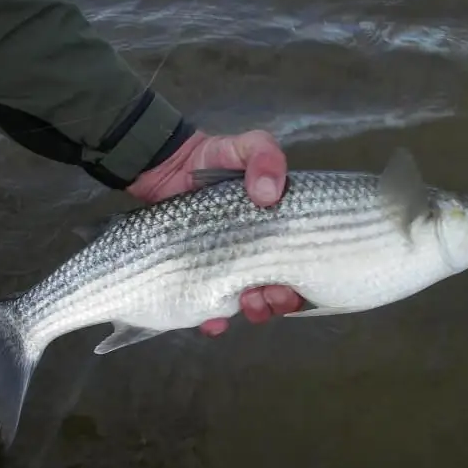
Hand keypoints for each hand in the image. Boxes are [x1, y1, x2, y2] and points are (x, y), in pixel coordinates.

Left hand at [127, 129, 304, 336]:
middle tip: (263, 296)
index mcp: (277, 230)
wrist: (166, 166)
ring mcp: (227, 266)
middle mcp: (256, 253)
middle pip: (278, 290)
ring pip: (248, 304)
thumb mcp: (245, 146)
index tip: (289, 283)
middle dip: (277, 301)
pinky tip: (211, 321)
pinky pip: (209, 308)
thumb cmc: (212, 157)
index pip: (300, 264)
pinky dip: (214, 320)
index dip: (301, 281)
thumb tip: (270, 194)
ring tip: (242, 304)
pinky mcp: (198, 276)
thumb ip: (264, 156)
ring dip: (252, 312)